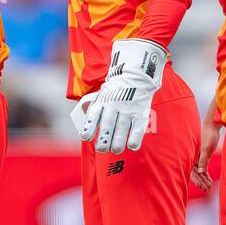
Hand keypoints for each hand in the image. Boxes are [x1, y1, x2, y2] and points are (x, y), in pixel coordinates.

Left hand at [75, 38, 166, 153]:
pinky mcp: (140, 112)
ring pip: (122, 128)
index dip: (89, 127)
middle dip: (104, 140)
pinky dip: (135, 138)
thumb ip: (95, 110)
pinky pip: (138, 128)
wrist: (135, 74)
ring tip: (115, 150)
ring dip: (118, 142)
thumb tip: (87, 129)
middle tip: (102, 149)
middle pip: (108, 125)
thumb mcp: (101, 95)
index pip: (93, 115)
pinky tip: (132, 146)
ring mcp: (128, 108)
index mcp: (102, 101)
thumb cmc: (114, 90)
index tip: (85, 137)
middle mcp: (114, 105)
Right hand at [192, 118, 221, 191]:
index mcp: (191, 156)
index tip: (201, 187)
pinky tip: (209, 180)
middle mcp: (193, 158)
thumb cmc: (208, 135)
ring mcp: (198, 158)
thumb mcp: (206, 149)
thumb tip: (200, 172)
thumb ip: (202, 160)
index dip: (196, 181)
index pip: (192, 172)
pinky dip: (206, 175)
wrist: (212, 126)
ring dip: (204, 179)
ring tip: (209, 186)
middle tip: (206, 189)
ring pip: (199, 172)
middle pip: (195, 174)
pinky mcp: (203, 156)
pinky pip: (203, 168)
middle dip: (200, 182)